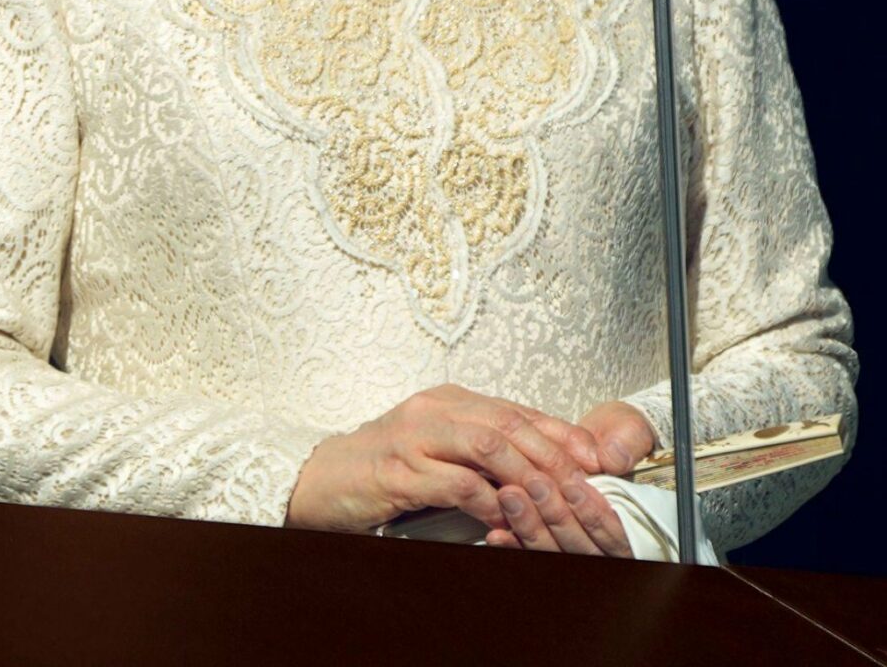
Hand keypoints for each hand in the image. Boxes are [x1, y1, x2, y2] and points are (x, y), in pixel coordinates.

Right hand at [285, 383, 603, 533]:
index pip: (516, 410)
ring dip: (526, 474)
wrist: (322, 479)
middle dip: (553, 453)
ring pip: (487, 445)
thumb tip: (535, 466)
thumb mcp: (436, 447)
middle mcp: (434, 409)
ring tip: (553, 500)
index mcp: (448, 400)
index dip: (559, 431)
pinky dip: (486, 500)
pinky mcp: (397, 471)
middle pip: (508, 423)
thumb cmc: (384, 467)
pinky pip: (454, 482)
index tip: (594, 456)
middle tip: (585, 482)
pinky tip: (504, 516)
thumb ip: (477, 450)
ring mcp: (414, 437)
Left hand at [486, 399, 656, 556]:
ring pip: (549, 548)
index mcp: (628, 524)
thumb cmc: (621, 436)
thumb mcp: (631, 431)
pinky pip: (527, 550)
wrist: (603, 435)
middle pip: (577, 544)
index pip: (613, 533)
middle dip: (554, 514)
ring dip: (528, 525)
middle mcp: (599, 542)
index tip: (573, 487)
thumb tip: (611, 458)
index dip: (594, 514)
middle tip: (533, 483)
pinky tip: (495, 534)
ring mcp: (569, 543)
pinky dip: (512, 543)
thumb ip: (626, 446)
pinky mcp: (544, 538)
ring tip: (508, 495)